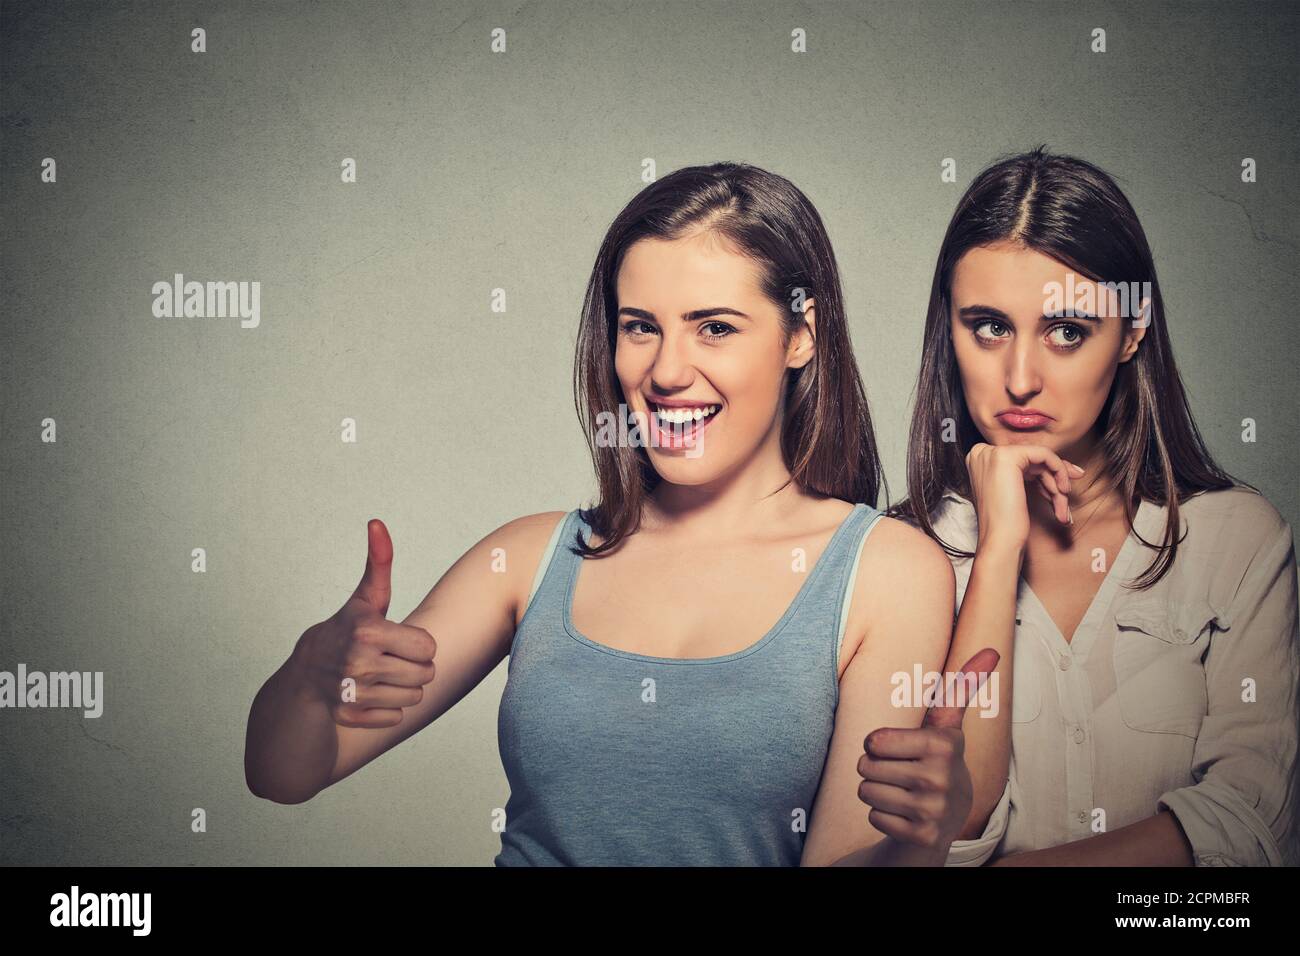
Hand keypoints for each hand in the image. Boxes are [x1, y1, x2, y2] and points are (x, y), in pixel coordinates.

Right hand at [294, 519, 436, 727]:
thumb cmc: (345, 630)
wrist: (305, 674)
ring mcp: (352, 693)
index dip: (417, 643)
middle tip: (389, 658)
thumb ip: (378, 563)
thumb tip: (377, 522)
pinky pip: (396, 717)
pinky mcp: (350, 718)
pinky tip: (368, 695)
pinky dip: (386, 710)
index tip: (395, 639)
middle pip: (426, 674)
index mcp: (367, 631)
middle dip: (414, 666)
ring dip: (403, 688)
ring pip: (414, 698)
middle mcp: (358, 663)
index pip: (429, 647)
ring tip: (379, 675)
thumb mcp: (365, 599)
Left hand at [856, 647, 1000, 851]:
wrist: (946, 820)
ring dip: (877, 793)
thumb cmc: (936, 762)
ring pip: (866, 791)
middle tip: (901, 774)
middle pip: (865, 766)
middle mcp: (941, 778)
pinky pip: (874, 817)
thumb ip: (961, 688)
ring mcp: (933, 810)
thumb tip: (992, 650)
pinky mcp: (922, 836)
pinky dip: (883, 817)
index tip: (900, 750)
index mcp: (944, 744)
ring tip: (902, 793)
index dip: (878, 745)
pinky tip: (904, 816)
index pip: (874, 740)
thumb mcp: (946, 726)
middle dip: (874, 769)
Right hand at [965, 442, 1084, 550]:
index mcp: (978, 459)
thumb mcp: (1013, 489)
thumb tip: (1060, 463)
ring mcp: (992, 453)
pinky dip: (1059, 471)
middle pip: (1031, 458)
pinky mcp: (1007, 457)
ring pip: (1040, 459)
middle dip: (1054, 477)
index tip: (1062, 487)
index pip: (1021, 458)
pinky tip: (1063, 491)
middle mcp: (981, 452)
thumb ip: (1027, 471)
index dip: (1043, 472)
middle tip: (1068, 494)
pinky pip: (1045, 454)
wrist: (999, 541)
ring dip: (1056, 483)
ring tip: (1063, 507)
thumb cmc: (1006, 523)